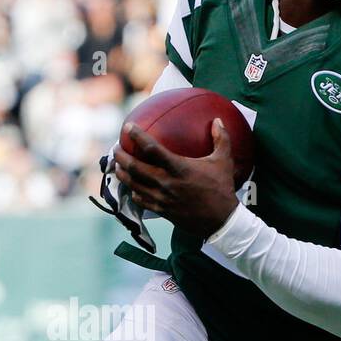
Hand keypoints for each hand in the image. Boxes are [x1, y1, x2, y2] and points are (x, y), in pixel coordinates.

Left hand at [114, 118, 238, 239]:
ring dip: (122, 173)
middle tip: (117, 148)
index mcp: (179, 168)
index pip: (152, 149)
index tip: (128, 127)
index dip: (138, 136)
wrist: (221, 220)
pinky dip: (133, 191)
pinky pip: (140, 200)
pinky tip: (131, 186)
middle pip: (134, 168)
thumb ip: (221, 138)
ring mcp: (161, 198)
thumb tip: (218, 120)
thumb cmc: (222, 188)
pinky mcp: (161, 210)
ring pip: (133, 184)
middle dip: (121, 156)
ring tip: (117, 165)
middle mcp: (166, 183)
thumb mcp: (223, 161)